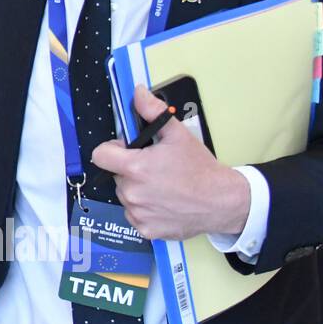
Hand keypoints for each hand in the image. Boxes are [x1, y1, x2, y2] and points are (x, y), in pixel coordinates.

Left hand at [91, 85, 250, 240]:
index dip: (112, 150)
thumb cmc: (200, 169)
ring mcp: (137, 213)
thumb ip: (153, 111)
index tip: (126, 150)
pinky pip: (135, 215)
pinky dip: (145, 210)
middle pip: (116, 175)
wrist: (222, 201)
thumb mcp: (177, 134)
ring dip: (137, 190)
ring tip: (162, 186)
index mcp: (134, 167)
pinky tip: (164, 203)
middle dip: (129, 170)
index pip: (100, 155)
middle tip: (154, 168)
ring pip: (125, 195)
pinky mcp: (145, 230)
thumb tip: (137, 92)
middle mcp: (131, 192)